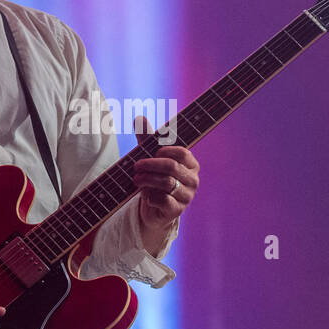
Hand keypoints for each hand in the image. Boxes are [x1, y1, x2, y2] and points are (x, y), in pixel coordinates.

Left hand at [131, 115, 198, 239]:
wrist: (153, 209)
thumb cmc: (155, 178)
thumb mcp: (151, 158)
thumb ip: (147, 139)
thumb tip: (139, 117)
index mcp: (191, 164)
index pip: (182, 152)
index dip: (164, 151)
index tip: (152, 153)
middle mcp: (193, 180)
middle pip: (171, 167)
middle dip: (150, 165)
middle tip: (136, 166)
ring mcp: (187, 196)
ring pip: (166, 183)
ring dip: (147, 180)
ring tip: (136, 180)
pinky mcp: (177, 211)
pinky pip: (163, 200)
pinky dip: (151, 197)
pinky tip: (145, 196)